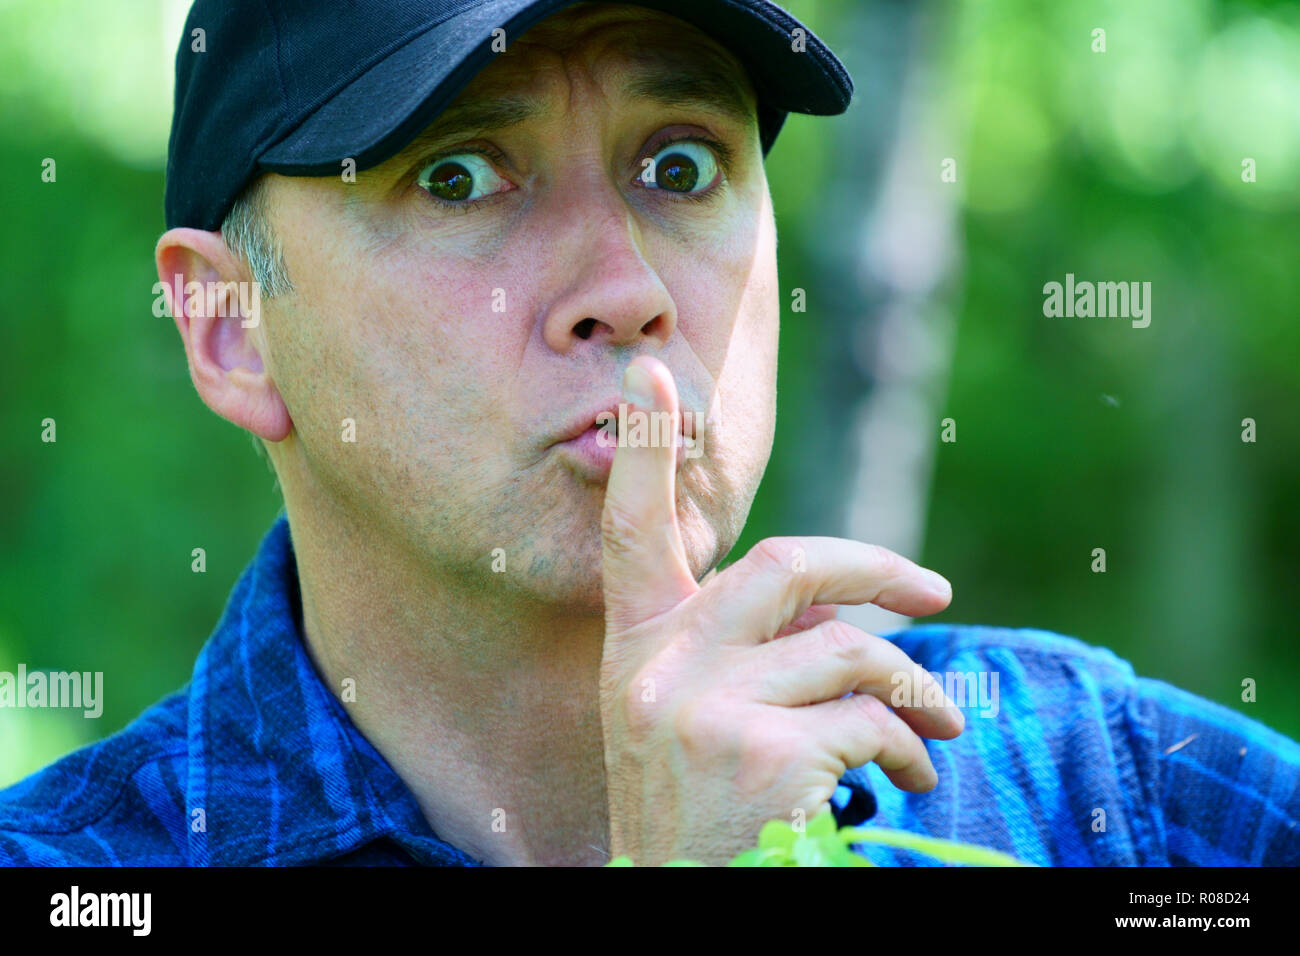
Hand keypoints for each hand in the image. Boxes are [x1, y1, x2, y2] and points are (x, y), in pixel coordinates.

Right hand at [598, 356, 963, 865]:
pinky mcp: (760, 751)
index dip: (648, 452)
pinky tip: (913, 777)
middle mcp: (658, 668)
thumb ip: (742, 652)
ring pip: (846, 648)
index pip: (633, 533)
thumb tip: (843, 611)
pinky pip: (871, 716)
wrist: (685, 903)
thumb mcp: (693, 723)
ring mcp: (703, 707)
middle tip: (935, 594)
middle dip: (874, 569)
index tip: (651, 370)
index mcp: (637, 651)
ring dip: (913, 689)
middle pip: (783, 565)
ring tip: (939, 730)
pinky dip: (910, 744)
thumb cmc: (702, 817)